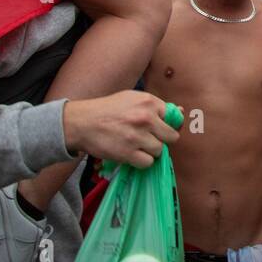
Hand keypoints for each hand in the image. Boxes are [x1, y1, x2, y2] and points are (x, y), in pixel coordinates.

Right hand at [62, 91, 179, 168]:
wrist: (82, 122)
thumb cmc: (108, 109)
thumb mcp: (132, 98)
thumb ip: (156, 106)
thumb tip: (180, 112)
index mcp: (149, 102)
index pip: (173, 118)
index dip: (166, 125)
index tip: (156, 128)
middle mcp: (146, 118)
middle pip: (171, 137)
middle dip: (161, 140)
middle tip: (147, 139)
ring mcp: (137, 136)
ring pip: (159, 151)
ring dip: (150, 151)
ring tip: (136, 146)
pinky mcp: (128, 153)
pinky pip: (147, 162)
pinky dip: (141, 161)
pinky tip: (132, 154)